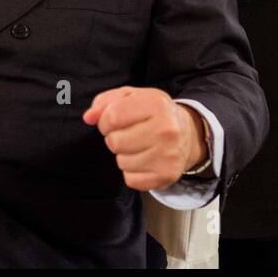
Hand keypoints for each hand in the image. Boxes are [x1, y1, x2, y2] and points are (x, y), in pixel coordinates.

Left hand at [83, 87, 207, 190]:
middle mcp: (165, 130)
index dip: (105, 121)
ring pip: (121, 162)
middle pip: (114, 142)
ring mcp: (167, 155)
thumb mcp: (131, 97)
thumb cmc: (154, 113)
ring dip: (124, 155)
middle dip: (115, 138)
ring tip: (138, 146)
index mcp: (156, 104)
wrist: (188, 133)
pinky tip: (144, 160)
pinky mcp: (166, 175)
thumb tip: (89, 117)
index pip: (111, 117)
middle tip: (129, 134)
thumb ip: (105, 102)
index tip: (112, 122)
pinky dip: (132, 172)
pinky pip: (130, 179)